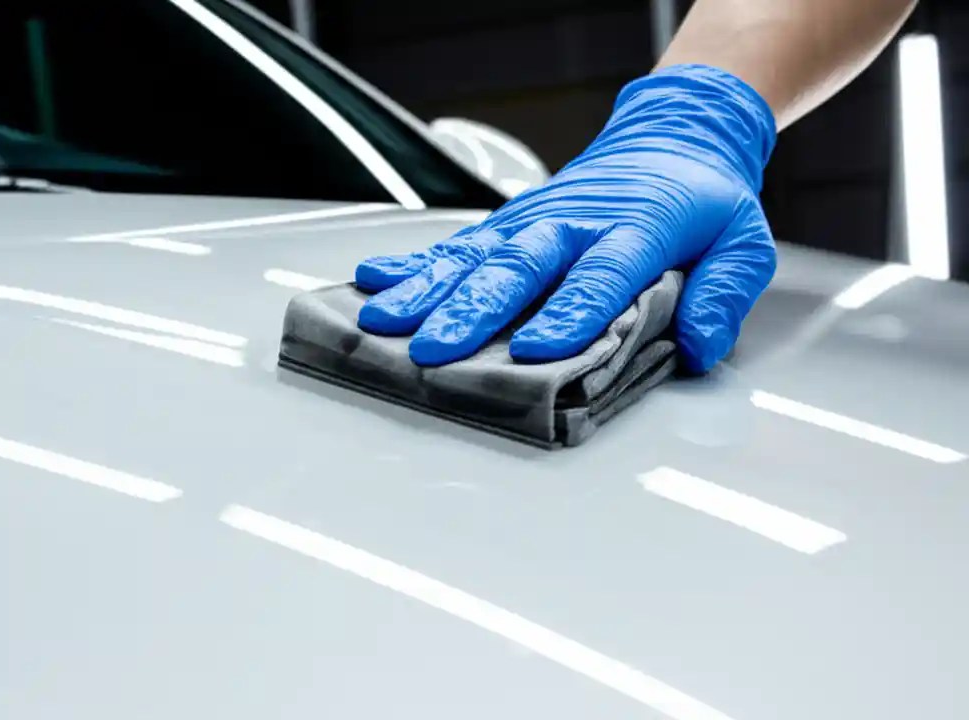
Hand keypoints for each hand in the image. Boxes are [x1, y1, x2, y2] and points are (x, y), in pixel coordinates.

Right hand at [354, 65, 777, 373]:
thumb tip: (697, 344)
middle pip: (518, 268)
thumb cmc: (702, 201)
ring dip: (425, 292)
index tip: (535, 349)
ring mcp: (531, 223)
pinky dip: (412, 263)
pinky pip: (455, 245)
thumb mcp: (744, 241)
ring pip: (473, 258)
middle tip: (435, 349)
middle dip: (472, 311)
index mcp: (635, 229)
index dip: (568, 313)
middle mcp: (572, 224)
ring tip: (382, 321)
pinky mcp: (506, 224)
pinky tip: (372, 280)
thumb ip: (724, 292)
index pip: (600, 276)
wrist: (669, 139)